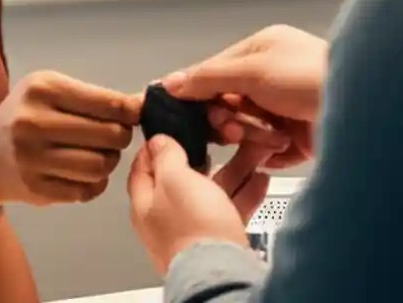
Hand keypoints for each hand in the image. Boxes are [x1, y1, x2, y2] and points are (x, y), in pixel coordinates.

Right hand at [0, 71, 140, 205]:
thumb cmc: (27, 115)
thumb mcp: (53, 91)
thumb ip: (96, 97)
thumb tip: (142, 103)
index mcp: (43, 90)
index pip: (108, 103)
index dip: (130, 111)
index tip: (134, 114)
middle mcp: (33, 123)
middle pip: (110, 136)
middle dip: (121, 137)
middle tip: (115, 136)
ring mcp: (32, 159)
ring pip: (101, 166)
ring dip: (110, 161)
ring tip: (100, 153)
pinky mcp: (35, 189)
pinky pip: (85, 190)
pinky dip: (95, 183)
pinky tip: (84, 172)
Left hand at [128, 136, 273, 275]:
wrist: (222, 271)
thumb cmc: (193, 230)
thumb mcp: (174, 179)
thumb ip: (166, 157)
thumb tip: (159, 142)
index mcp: (146, 204)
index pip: (143, 168)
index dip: (155, 147)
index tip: (168, 132)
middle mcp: (166, 219)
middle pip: (184, 179)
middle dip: (205, 155)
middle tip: (219, 139)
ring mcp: (193, 230)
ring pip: (212, 192)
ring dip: (233, 170)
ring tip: (252, 153)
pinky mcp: (217, 241)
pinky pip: (230, 210)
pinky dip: (245, 193)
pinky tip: (259, 180)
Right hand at [165, 25, 327, 168]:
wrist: (364, 111)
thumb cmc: (318, 77)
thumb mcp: (253, 70)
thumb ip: (209, 77)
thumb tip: (173, 81)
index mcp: (262, 51)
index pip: (214, 72)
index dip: (199, 93)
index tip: (184, 110)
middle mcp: (272, 78)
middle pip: (227, 103)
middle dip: (228, 118)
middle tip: (232, 126)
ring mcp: (284, 108)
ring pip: (244, 129)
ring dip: (251, 136)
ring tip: (268, 136)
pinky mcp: (297, 138)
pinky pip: (266, 151)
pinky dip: (270, 153)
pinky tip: (281, 148)